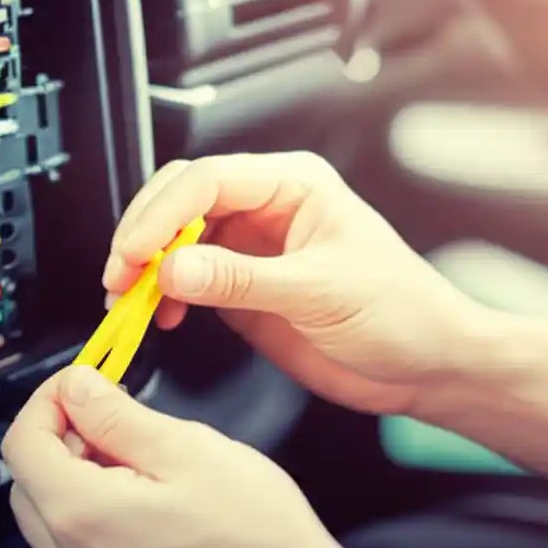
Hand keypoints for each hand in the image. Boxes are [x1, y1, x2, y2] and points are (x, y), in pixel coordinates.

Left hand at [1, 366, 380, 547]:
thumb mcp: (188, 449)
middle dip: (60, 433)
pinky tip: (141, 491)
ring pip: (49, 509)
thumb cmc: (257, 533)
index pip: (21, 443)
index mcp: (83, 516)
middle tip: (110, 410)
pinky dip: (92, 503)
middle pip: (28, 478)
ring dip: (75, 469)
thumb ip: (117, 416)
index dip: (46, 399)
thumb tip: (75, 386)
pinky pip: (75, 539)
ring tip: (135, 452)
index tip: (81, 381)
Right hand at [103, 152, 492, 415]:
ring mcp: (250, 249)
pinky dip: (163, 296)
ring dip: (145, 268)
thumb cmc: (402, 312)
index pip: (207, 182)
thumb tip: (174, 270)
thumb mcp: (319, 291)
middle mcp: (265, 209)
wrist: (427, 366)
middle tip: (121, 276)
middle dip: (144, 235)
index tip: (137, 254)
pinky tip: (159, 314)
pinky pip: (186, 281)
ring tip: (128, 299)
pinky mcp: (241, 289)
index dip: (162, 215)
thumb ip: (240, 280)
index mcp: (291, 185)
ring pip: (175, 241)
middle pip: (180, 201)